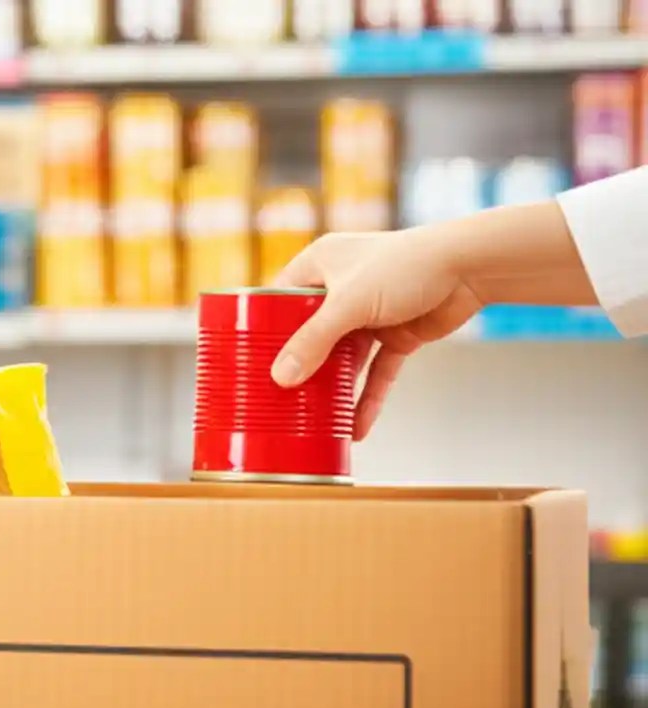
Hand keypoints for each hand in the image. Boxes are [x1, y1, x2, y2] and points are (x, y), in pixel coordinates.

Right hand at [271, 228, 484, 439]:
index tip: (250, 359)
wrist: (470, 267)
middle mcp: (342, 287)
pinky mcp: (397, 334)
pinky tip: (357, 427)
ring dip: (332, 388)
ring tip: (312, 419)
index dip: (266, 327)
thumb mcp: (348, 304)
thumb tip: (282, 378)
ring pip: (343, 357)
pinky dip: (367, 398)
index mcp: (321, 265)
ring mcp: (370, 313)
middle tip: (278, 396)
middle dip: (299, 366)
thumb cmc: (406, 266)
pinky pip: (376, 372)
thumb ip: (313, 342)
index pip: (282, 298)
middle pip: (310, 333)